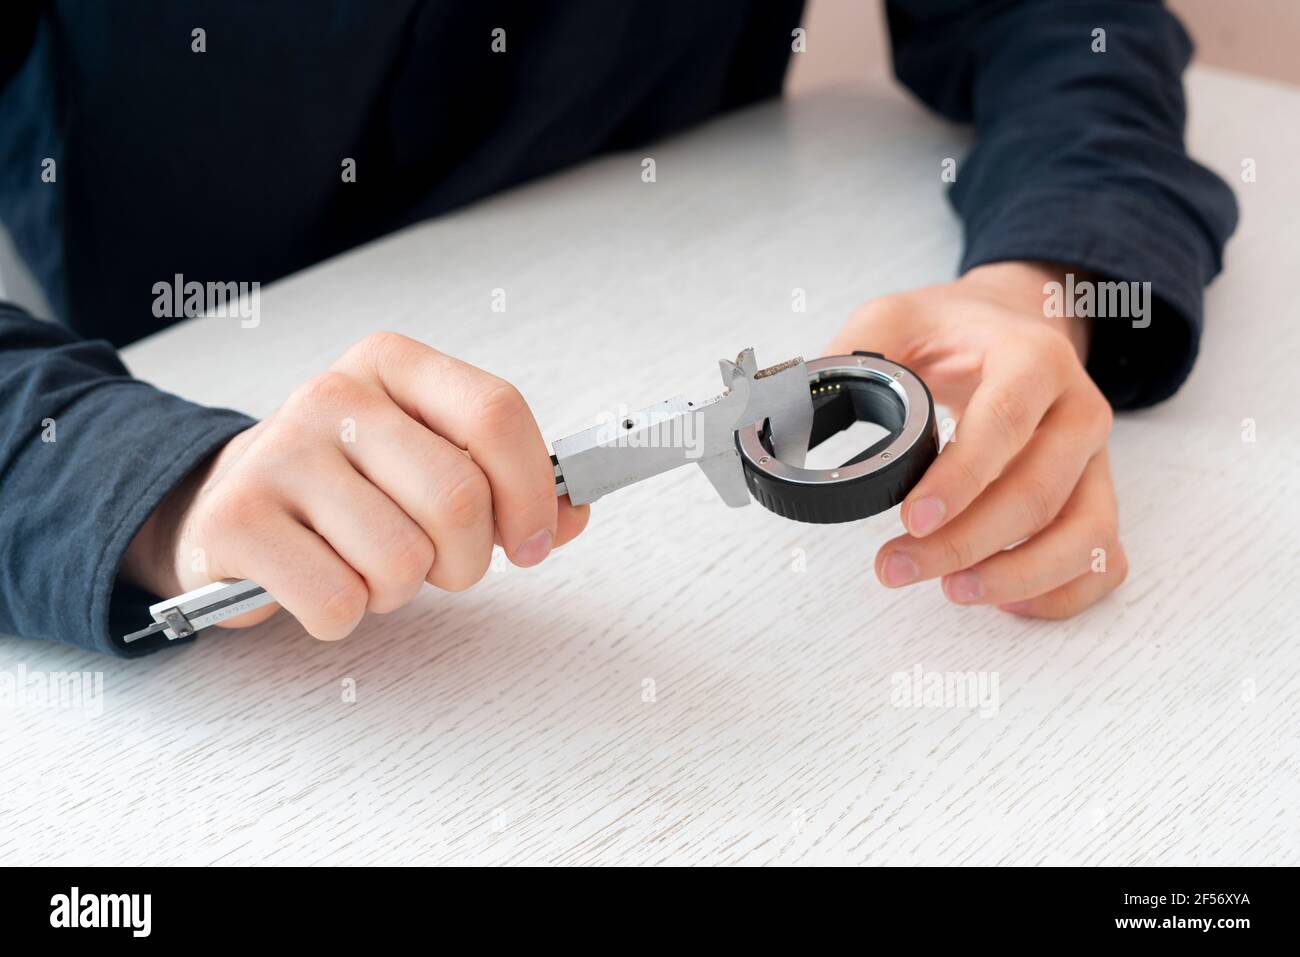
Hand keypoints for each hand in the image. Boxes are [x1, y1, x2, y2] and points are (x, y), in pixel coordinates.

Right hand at [121, 332, 589, 639]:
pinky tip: (320, 584)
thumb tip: (573, 514)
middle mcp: (334, 396)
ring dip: (399, 590)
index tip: (533, 542)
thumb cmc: (350, 489)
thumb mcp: (429, 460)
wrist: (228, 506)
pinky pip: (338, 600)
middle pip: (458, 498)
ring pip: (401, 559)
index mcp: (394, 366)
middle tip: (438, 567)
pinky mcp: (236, 521)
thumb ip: (510, 484)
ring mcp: (278, 454)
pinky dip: (343, 616)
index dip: (532, 491)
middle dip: (466, 561)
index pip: (496, 413)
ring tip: (366, 567)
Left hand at [828, 262, 1126, 618]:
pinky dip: (1061, 593)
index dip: (963, 478)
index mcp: (1034, 358)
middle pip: (1040, 491)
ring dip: (1019, 576)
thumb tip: (792, 409)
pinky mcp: (1097, 497)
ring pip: (1086, 535)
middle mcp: (1078, 410)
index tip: (911, 518)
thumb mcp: (896, 318)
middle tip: (896, 567)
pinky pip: (1104, 561)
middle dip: (967, 542)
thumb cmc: (953, 331)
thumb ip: (851, 354)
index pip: (1007, 421)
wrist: (1017, 326)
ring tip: (952, 592)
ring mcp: (1097, 460)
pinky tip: (1004, 600)